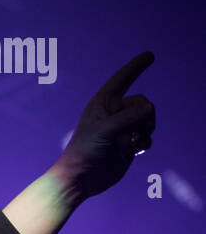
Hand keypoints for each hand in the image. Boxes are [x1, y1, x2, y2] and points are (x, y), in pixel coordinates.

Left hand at [56, 51, 156, 200]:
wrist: (83, 177)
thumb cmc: (85, 151)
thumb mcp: (105, 130)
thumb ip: (127, 117)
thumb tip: (150, 109)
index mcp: (103, 103)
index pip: (121, 79)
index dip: (135, 67)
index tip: (150, 55)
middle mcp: (114, 112)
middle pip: (144, 103)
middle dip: (143, 117)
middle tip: (128, 133)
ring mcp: (123, 127)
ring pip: (149, 119)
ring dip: (144, 131)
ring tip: (127, 144)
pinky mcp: (130, 142)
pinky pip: (149, 135)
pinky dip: (144, 142)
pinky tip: (131, 152)